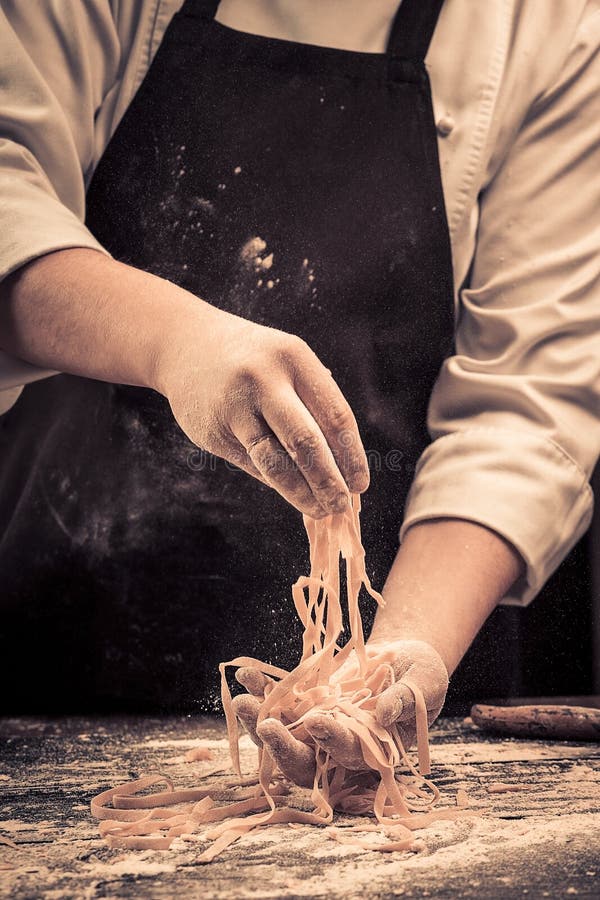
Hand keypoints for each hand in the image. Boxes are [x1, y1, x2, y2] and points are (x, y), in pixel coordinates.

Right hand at [156, 309, 368, 517]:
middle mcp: (265, 380)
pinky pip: (252, 464)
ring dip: (301, 492)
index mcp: (294, 359)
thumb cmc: (254, 360)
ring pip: (275, 461)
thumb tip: (343, 467)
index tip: (360, 484)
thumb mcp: (287, 363)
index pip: (334, 415)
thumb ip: (314, 403)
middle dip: (329, 481)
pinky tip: (290, 491)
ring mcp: (235, 407)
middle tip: (341, 505)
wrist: (185, 345)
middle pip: (307, 442)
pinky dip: (275, 481)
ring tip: (319, 509)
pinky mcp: (214, 431)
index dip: (351, 456)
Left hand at [231, 639, 448, 787]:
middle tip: (264, 725)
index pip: (349, 755)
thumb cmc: (421, 675)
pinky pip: (278, 702)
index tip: (317, 722)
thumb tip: (386, 710)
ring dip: (260, 720)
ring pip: (283, 734)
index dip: (332, 743)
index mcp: (374, 751)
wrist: (401, 657)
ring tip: (241, 700)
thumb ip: (408, 698)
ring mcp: (318, 725)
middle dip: (282, 747)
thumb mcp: (425, 681)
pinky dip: (261, 690)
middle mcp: (340, 745)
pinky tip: (246, 674)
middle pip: (305, 760)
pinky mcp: (305, 702)